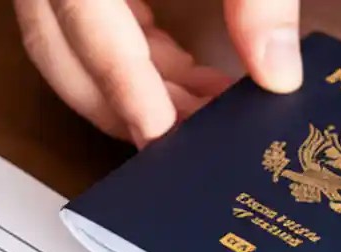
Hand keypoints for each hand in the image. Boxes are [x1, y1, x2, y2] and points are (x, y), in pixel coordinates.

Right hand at [15, 0, 301, 146]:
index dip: (123, 83)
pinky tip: (191, 80)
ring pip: (73, 48)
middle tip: (191, 143)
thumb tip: (277, 72)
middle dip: (128, 106)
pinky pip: (92, 26)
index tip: (161, 134)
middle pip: (63, 52)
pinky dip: (140, 59)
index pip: (83, 18)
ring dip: (140, 90)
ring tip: (206, 113)